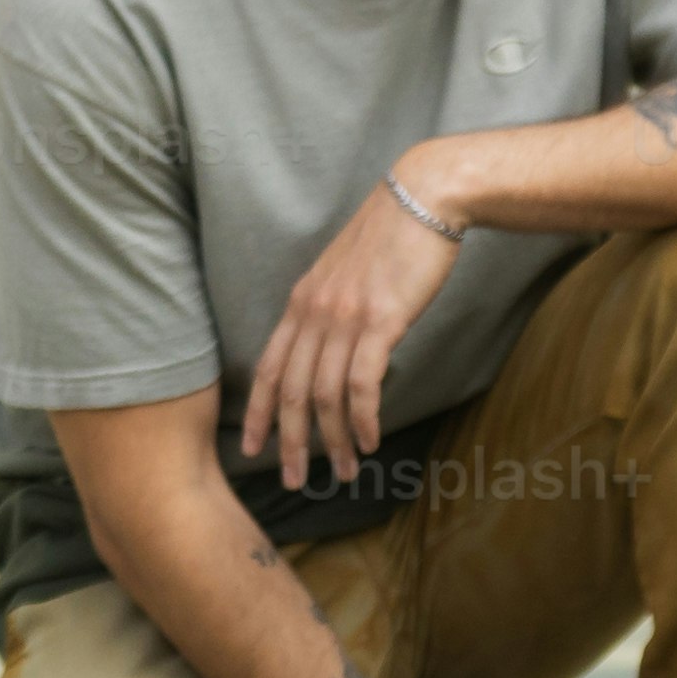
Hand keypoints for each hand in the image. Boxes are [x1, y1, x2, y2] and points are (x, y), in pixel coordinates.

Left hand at [240, 164, 464, 493]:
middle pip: (291, 391)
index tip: (253, 448)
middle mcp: (313, 312)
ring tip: (344, 470)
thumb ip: (332, 311)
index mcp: (301, 301)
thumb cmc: (392, 236)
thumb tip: (336, 349)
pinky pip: (361, 384)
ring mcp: (344, 317)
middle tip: (293, 480)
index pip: (268, 368)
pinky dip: (363, 419)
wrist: (423, 197)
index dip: (258, 413)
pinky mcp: (380, 321)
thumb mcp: (345, 274)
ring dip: (333, 440)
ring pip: (324, 395)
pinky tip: (370, 440)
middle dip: (289, 442)